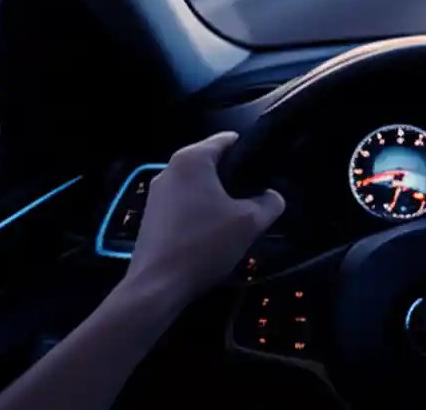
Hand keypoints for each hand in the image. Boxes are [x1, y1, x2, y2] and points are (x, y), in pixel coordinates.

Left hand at [123, 132, 284, 305]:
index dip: (252, 152)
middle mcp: (169, 168)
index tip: (268, 173)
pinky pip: (184, 202)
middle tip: (257, 198)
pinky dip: (201, 210)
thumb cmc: (204, 245)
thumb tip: (273, 196)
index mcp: (192, 159)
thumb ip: (271, 202)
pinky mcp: (152, 214)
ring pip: (199, 184)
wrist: (158, 286)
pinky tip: (212, 233)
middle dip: (235, 178)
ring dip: (218, 197)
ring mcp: (156, 192)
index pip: (229, 139)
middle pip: (213, 163)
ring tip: (237, 218)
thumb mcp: (250, 223)